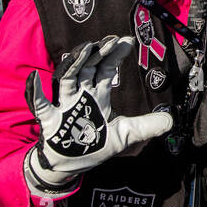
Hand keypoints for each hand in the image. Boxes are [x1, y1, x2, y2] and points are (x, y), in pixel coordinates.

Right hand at [23, 35, 173, 194]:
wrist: (70, 166)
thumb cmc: (93, 146)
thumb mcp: (124, 135)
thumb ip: (146, 126)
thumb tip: (171, 121)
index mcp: (97, 96)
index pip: (107, 69)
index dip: (116, 55)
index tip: (126, 41)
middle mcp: (81, 96)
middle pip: (89, 68)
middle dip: (98, 53)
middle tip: (110, 39)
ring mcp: (65, 106)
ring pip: (68, 78)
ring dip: (75, 63)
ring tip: (84, 49)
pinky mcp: (51, 120)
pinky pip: (41, 104)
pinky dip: (36, 91)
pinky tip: (35, 78)